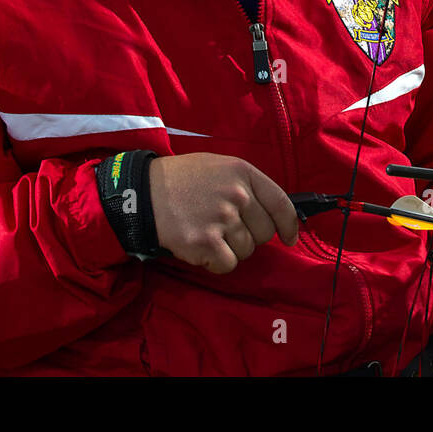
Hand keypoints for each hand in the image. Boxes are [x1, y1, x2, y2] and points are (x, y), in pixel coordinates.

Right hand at [149, 153, 298, 272]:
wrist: (143, 192)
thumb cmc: (183, 180)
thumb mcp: (220, 167)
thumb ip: (248, 186)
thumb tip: (273, 215)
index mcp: (243, 173)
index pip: (281, 203)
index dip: (289, 225)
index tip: (289, 238)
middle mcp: (237, 195)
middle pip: (264, 233)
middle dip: (249, 236)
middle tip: (225, 229)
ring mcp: (222, 219)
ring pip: (246, 251)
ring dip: (230, 249)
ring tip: (207, 233)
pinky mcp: (205, 243)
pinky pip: (228, 265)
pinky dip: (216, 262)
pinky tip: (200, 247)